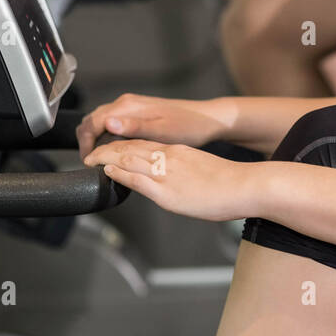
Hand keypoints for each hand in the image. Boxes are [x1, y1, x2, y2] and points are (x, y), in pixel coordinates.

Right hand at [76, 93, 234, 158]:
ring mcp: (132, 107)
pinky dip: (107, 135)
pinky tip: (115, 149)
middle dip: (87, 141)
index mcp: (128, 106)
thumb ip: (134, 128)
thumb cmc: (188, 126)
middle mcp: (127, 103)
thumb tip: (108, 125)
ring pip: (101, 122)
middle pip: (92, 120)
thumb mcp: (161, 131)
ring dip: (96, 138)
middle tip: (93, 163)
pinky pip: (113, 123)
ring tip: (102, 159)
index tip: (89, 162)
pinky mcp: (138, 113)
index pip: (92, 123)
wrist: (207, 120)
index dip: (85, 144)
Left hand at [83, 139, 256, 220]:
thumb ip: (182, 170)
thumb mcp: (201, 168)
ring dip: (106, 159)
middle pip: (130, 148)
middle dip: (107, 150)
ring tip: (91, 160)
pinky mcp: (166, 191)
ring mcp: (166, 173)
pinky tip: (107, 172)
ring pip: (128, 159)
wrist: (245, 185)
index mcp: (177, 152)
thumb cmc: (230, 182)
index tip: (108, 150)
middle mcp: (169, 158)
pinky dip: (118, 173)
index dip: (121, 146)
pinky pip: (136, 178)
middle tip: (91, 154)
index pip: (142, 144)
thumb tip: (173, 179)